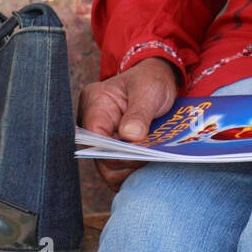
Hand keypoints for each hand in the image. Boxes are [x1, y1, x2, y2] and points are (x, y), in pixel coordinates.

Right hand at [77, 57, 181, 190]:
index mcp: (95, 103)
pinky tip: (151, 168)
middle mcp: (93, 123)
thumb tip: (130, 137)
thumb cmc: (150, 79)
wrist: (158, 79)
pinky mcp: (114, 149)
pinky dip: (134, 171)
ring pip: (109, 169)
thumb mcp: (148, 90)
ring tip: (153, 166)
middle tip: (152, 162)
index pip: (95, 137)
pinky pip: (119, 170)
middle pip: (100, 157)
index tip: (141, 155)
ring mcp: (103, 138)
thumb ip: (139, 113)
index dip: (116, 151)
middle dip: (126, 163)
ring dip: (131, 171)